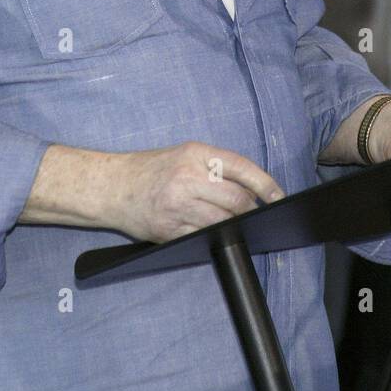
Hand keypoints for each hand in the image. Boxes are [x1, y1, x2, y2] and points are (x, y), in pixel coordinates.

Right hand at [109, 142, 285, 243]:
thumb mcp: (183, 155)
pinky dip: (211, 237)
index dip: (265, 184)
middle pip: (236, 199)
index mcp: (195, 153)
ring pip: (222, 222)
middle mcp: (187, 177)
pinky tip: (209, 232)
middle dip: (251, 210)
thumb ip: (215, 167)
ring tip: (233, 224)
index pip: (241, 167)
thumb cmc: (150, 169)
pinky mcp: (168, 229)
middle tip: (254, 214)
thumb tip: (251, 189)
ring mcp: (177, 205)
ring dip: (233, 226)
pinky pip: (201, 237)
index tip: (278, 196)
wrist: (111, 186)